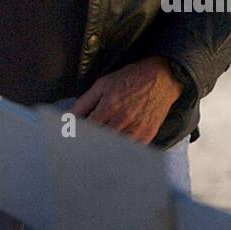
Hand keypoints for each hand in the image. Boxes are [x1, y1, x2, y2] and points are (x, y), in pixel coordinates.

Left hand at [70, 56, 184, 144]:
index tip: (73, 139)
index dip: (79, 135)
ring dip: (105, 149)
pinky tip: (115, 148)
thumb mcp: (103, 84)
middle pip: (100, 141)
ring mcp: (137, 129)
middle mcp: (123, 120)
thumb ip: (85, 102)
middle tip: (82, 147)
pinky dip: (121, 151)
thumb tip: (69, 117)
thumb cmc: (129, 79)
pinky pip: (131, 150)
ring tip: (98, 148)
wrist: (161, 78)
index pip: (88, 129)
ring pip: (115, 149)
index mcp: (109, 106)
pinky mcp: (148, 135)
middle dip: (90, 143)